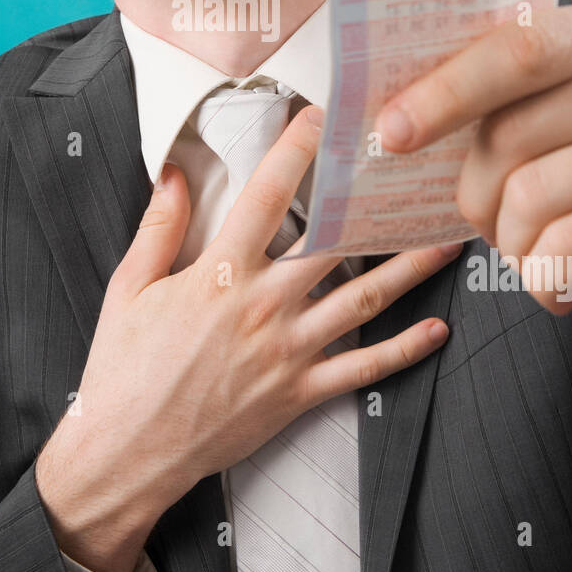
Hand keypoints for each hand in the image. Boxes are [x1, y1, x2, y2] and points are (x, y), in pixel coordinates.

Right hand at [36, 104, 459, 571]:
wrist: (127, 452)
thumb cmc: (123, 369)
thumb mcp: (128, 288)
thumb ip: (158, 227)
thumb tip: (173, 171)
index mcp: (218, 273)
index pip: (267, 196)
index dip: (297, 151)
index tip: (322, 118)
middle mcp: (261, 307)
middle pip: (335, 243)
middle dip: (374, 204)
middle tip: (409, 171)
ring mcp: (286, 352)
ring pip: (364, 299)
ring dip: (410, 268)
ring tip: (448, 240)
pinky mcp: (299, 393)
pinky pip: (363, 368)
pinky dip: (404, 349)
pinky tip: (436, 328)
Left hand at [376, 0, 571, 358]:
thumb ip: (521, 99)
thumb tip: (400, 117)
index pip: (521, 47)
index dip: (447, 91)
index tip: (391, 132)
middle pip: (513, 129)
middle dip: (477, 195)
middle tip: (490, 227)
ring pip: (533, 192)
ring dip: (510, 245)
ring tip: (529, 260)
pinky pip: (570, 243)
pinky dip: (544, 278)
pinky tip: (557, 290)